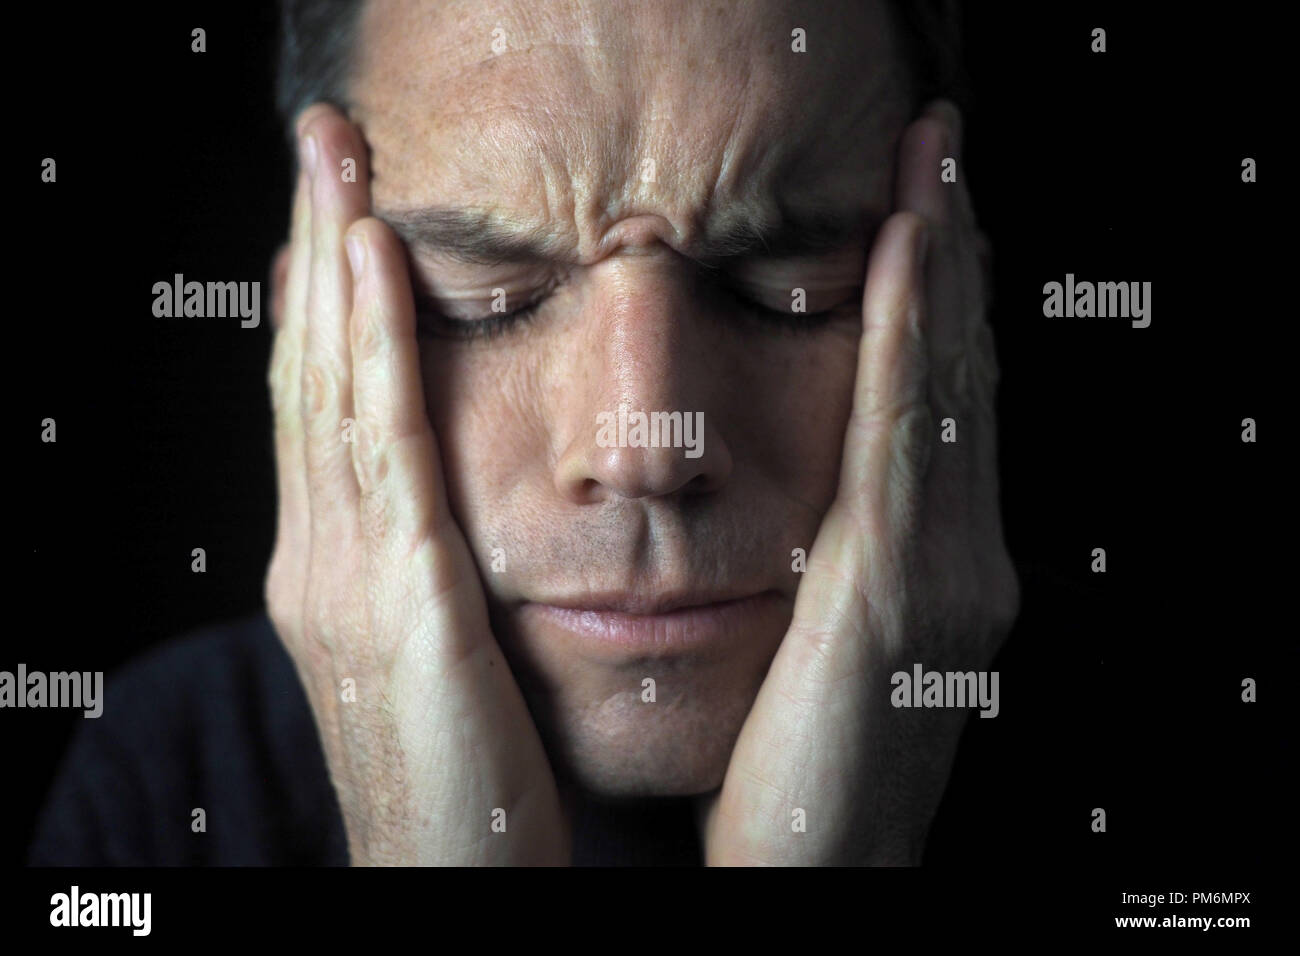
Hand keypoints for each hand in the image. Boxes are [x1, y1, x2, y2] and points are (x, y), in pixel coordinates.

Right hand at [264, 103, 566, 864]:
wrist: (449, 885)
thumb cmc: (463, 783)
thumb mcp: (437, 658)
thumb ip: (429, 579)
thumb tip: (442, 517)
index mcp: (335, 575)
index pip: (320, 415)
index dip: (319, 312)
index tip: (329, 223)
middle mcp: (322, 560)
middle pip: (307, 377)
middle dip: (310, 251)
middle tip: (318, 146)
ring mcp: (347, 573)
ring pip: (328, 386)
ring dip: (330, 263)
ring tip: (332, 162)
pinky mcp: (400, 594)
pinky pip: (381, 442)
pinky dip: (366, 345)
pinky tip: (368, 263)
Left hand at [698, 100, 1019, 864]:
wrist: (819, 876)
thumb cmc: (802, 768)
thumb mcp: (824, 642)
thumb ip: (835, 558)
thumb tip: (811, 489)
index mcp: (938, 564)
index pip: (944, 400)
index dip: (940, 294)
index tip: (921, 202)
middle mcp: (965, 553)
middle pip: (962, 372)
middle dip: (954, 250)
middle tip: (940, 147)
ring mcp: (949, 569)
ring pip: (948, 382)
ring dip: (940, 263)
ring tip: (932, 165)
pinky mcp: (905, 591)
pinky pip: (905, 432)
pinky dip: (912, 334)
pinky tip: (904, 253)